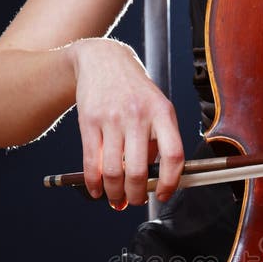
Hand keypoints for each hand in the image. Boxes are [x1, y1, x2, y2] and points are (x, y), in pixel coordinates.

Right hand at [71, 37, 183, 207]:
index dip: (170, 182)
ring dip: (115, 193)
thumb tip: (154, 180)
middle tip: (135, 201)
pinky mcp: (89, 122)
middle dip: (137, 195)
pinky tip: (97, 190)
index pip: (173, 155)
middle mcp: (138, 116)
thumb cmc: (135, 91)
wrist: (104, 60)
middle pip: (139, 170)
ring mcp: (112, 119)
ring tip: (116, 199)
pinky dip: (93, 184)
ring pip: (113, 171)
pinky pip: (91, 163)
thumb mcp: (157, 108)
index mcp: (162, 114)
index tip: (163, 194)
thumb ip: (158, 141)